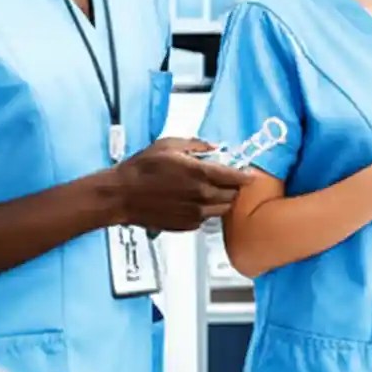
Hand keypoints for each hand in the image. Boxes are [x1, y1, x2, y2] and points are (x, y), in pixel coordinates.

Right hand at [111, 138, 252, 232]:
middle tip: (226, 180)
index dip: (244, 175)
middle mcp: (201, 196)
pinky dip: (205, 210)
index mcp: (200, 174)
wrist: (121, 196)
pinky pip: (206, 219)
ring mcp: (195, 214)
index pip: (234, 177)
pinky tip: (192, 201)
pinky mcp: (186, 226)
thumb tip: (213, 146)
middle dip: (232, 187)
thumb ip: (196, 145)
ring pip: (221, 209)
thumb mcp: (168, 145)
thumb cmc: (141, 170)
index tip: (249, 174)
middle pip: (232, 195)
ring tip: (208, 190)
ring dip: (220, 200)